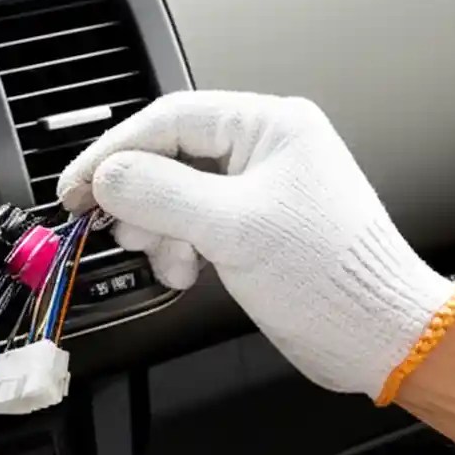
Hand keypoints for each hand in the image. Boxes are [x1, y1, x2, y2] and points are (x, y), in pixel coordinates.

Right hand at [57, 91, 454, 398]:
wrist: (378, 334)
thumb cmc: (329, 275)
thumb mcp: (232, 227)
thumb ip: (160, 194)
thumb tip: (106, 177)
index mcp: (270, 125)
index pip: (169, 119)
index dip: (114, 152)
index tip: (77, 186)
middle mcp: (264, 148)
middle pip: (168, 156)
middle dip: (137, 197)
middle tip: (112, 226)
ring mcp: (258, 189)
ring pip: (174, 193)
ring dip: (156, 228)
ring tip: (165, 258)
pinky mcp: (253, 227)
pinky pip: (192, 223)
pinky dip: (177, 247)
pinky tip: (186, 271)